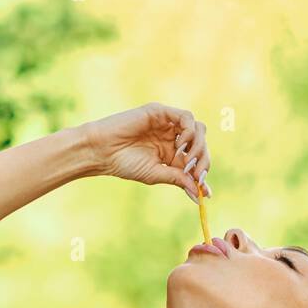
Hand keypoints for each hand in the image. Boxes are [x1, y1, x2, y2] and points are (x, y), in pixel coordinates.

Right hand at [77, 103, 212, 202]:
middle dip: (202, 160)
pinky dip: (189, 131)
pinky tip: (180, 144)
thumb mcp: (155, 175)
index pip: (195, 160)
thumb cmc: (124, 164)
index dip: (202, 173)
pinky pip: (186, 117)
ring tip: (187, 159)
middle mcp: (172, 137)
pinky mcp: (161, 112)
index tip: (204, 189)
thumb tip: (200, 194)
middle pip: (200, 144)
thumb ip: (178, 179)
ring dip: (198, 145)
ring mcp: (168, 124)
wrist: (102, 152)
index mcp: (171, 153)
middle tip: (197, 175)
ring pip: (198, 129)